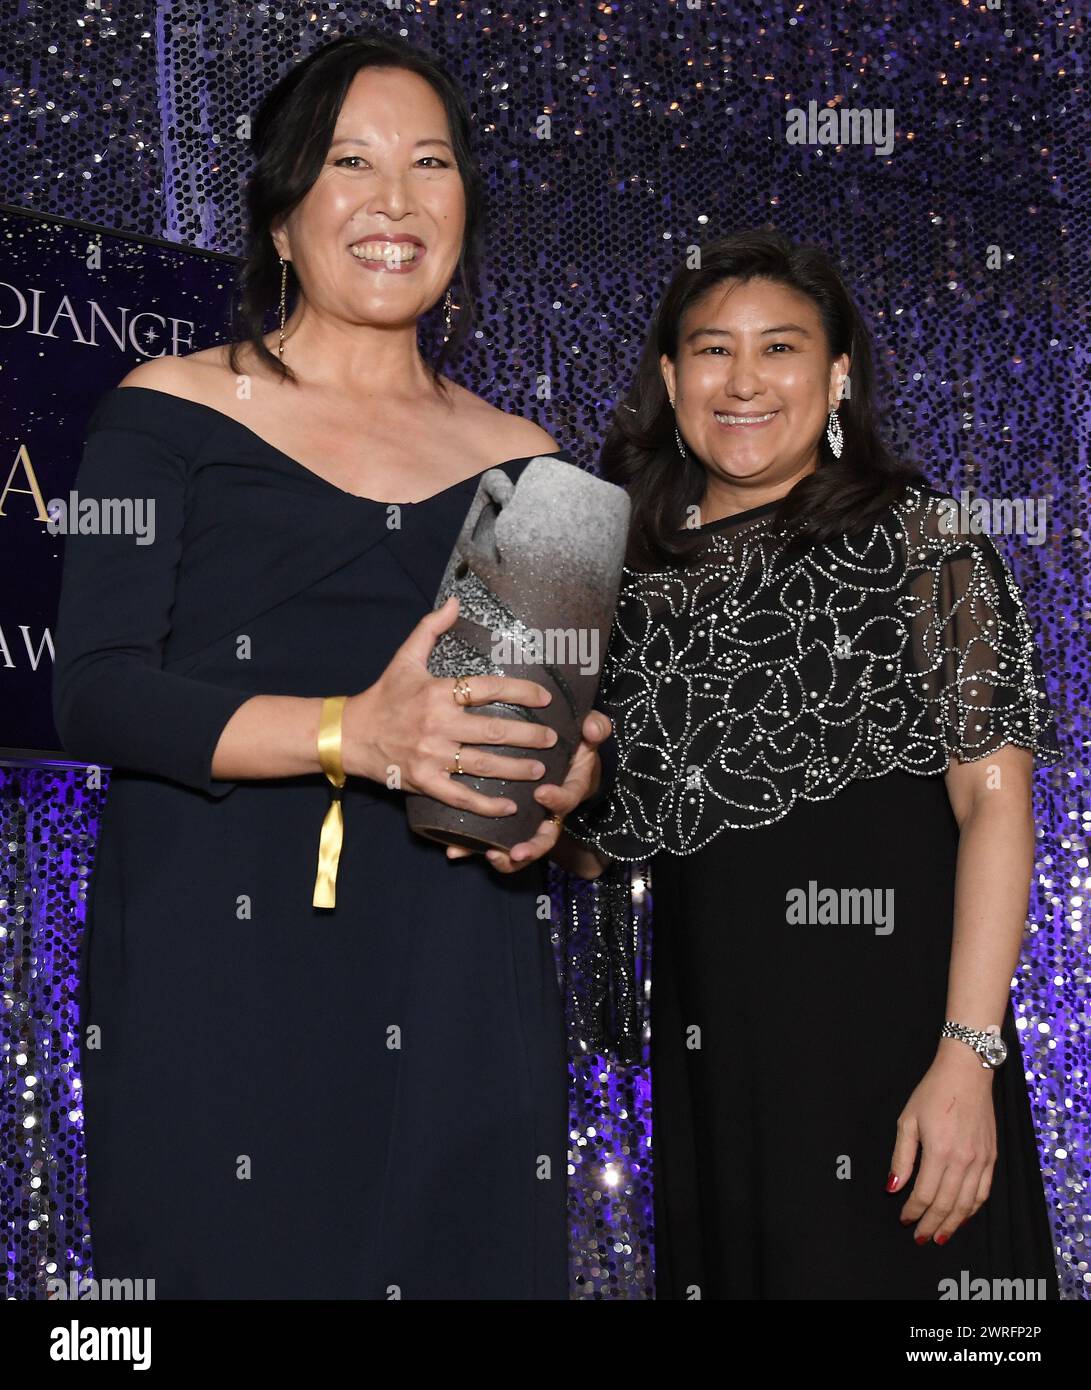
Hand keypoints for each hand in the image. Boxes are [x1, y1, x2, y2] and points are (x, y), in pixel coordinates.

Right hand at [341, 595, 557, 815]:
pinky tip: (510, 806)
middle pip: (494, 731)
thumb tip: (455, 600)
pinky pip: (461, 796)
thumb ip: (431, 628)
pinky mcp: (426, 782)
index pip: (487, 689)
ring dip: (517, 769)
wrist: (351, 734)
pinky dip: (487, 805)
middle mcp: (437, 724)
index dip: (520, 693)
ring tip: (541, 769)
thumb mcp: (405, 658)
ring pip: (484, 765)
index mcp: (437, 692)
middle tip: (552, 739)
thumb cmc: (384, 695)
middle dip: (529, 736)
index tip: (545, 698)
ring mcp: (432, 756)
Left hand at [445, 708, 613, 871]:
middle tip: (518, 852)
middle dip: (532, 847)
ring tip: (490, 857)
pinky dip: (475, 848)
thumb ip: (596, 728)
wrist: (563, 754)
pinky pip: (493, 839)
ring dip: (505, 857)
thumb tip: (593, 730)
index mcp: (569, 790)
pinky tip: (456, 852)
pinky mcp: (505, 819)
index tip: (541, 793)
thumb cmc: (574, 743)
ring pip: (520, 847)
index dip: (557, 799)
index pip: (566, 799)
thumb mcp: (588, 732)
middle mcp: (549, 811)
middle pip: (545, 837)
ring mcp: (528, 818)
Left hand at [887, 1041, 997, 1244]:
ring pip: (968, 1204)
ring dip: (954, 1224)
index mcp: (940, 1152)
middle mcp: (964, 1161)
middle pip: (947, 1204)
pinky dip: (973, 1209)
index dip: (913, 1211)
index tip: (904, 1220)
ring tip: (941, 1236)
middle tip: (921, 1238)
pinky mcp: (992, 1157)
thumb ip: (902, 1157)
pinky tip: (962, 1216)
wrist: (967, 1072)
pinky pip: (984, 1192)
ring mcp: (981, 1160)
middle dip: (932, 1225)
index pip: (925, 1194)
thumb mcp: (908, 1120)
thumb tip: (893, 1187)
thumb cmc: (933, 1093)